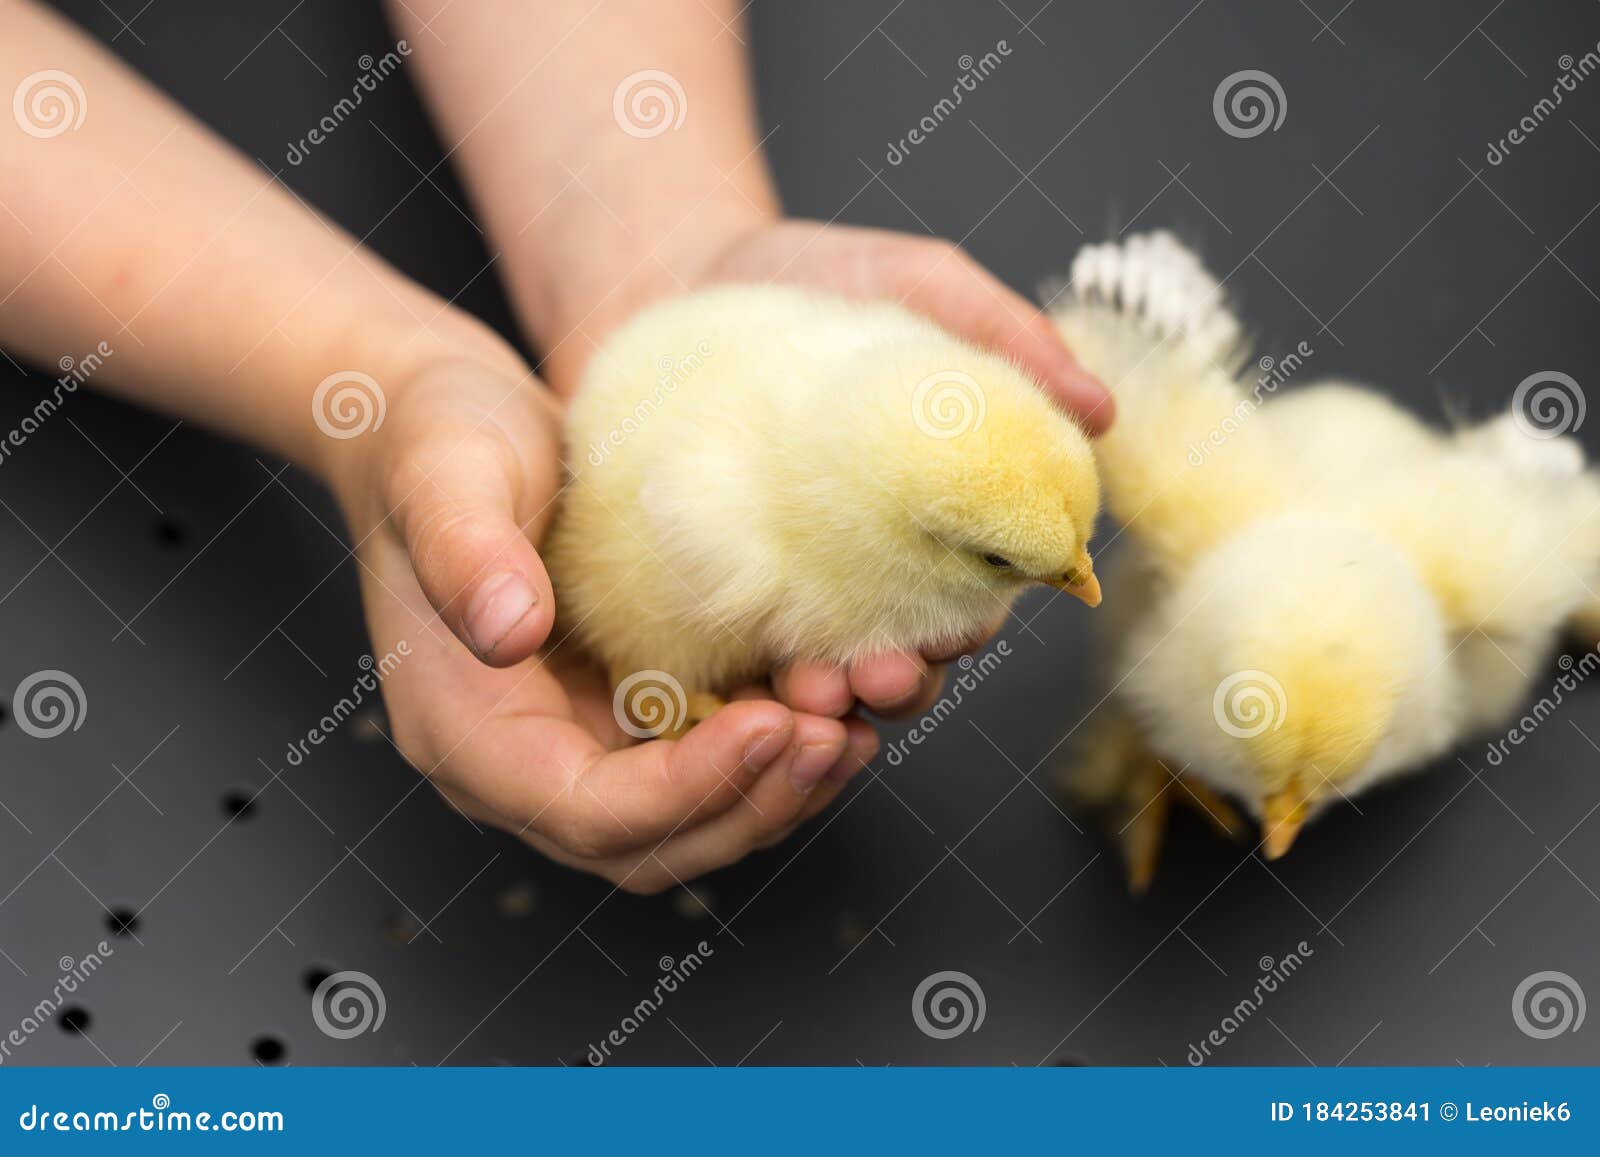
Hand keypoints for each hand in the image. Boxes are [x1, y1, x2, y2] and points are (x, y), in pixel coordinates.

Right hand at [331, 357, 874, 892]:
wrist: (449, 416)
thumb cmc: (438, 443)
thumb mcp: (442, 473)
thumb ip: (463, 551)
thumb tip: (510, 632)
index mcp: (464, 729)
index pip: (580, 809)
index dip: (683, 789)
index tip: (769, 725)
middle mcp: (523, 758)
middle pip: (646, 843)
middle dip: (748, 804)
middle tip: (829, 737)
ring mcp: (580, 741)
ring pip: (690, 821)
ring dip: (777, 791)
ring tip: (848, 730)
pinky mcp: (630, 710)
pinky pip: (708, 765)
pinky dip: (775, 754)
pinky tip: (833, 707)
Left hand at [693, 219, 1113, 720]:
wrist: (688, 269)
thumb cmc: (823, 278)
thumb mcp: (921, 286)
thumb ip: (1008, 339)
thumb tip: (1102, 413)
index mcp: (938, 510)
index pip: (973, 594)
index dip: (972, 625)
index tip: (957, 633)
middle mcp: (869, 559)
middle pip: (903, 648)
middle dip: (901, 678)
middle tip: (880, 676)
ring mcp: (789, 575)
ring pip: (823, 664)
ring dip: (829, 694)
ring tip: (810, 693)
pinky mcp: (719, 577)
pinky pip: (738, 647)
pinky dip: (749, 682)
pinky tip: (744, 689)